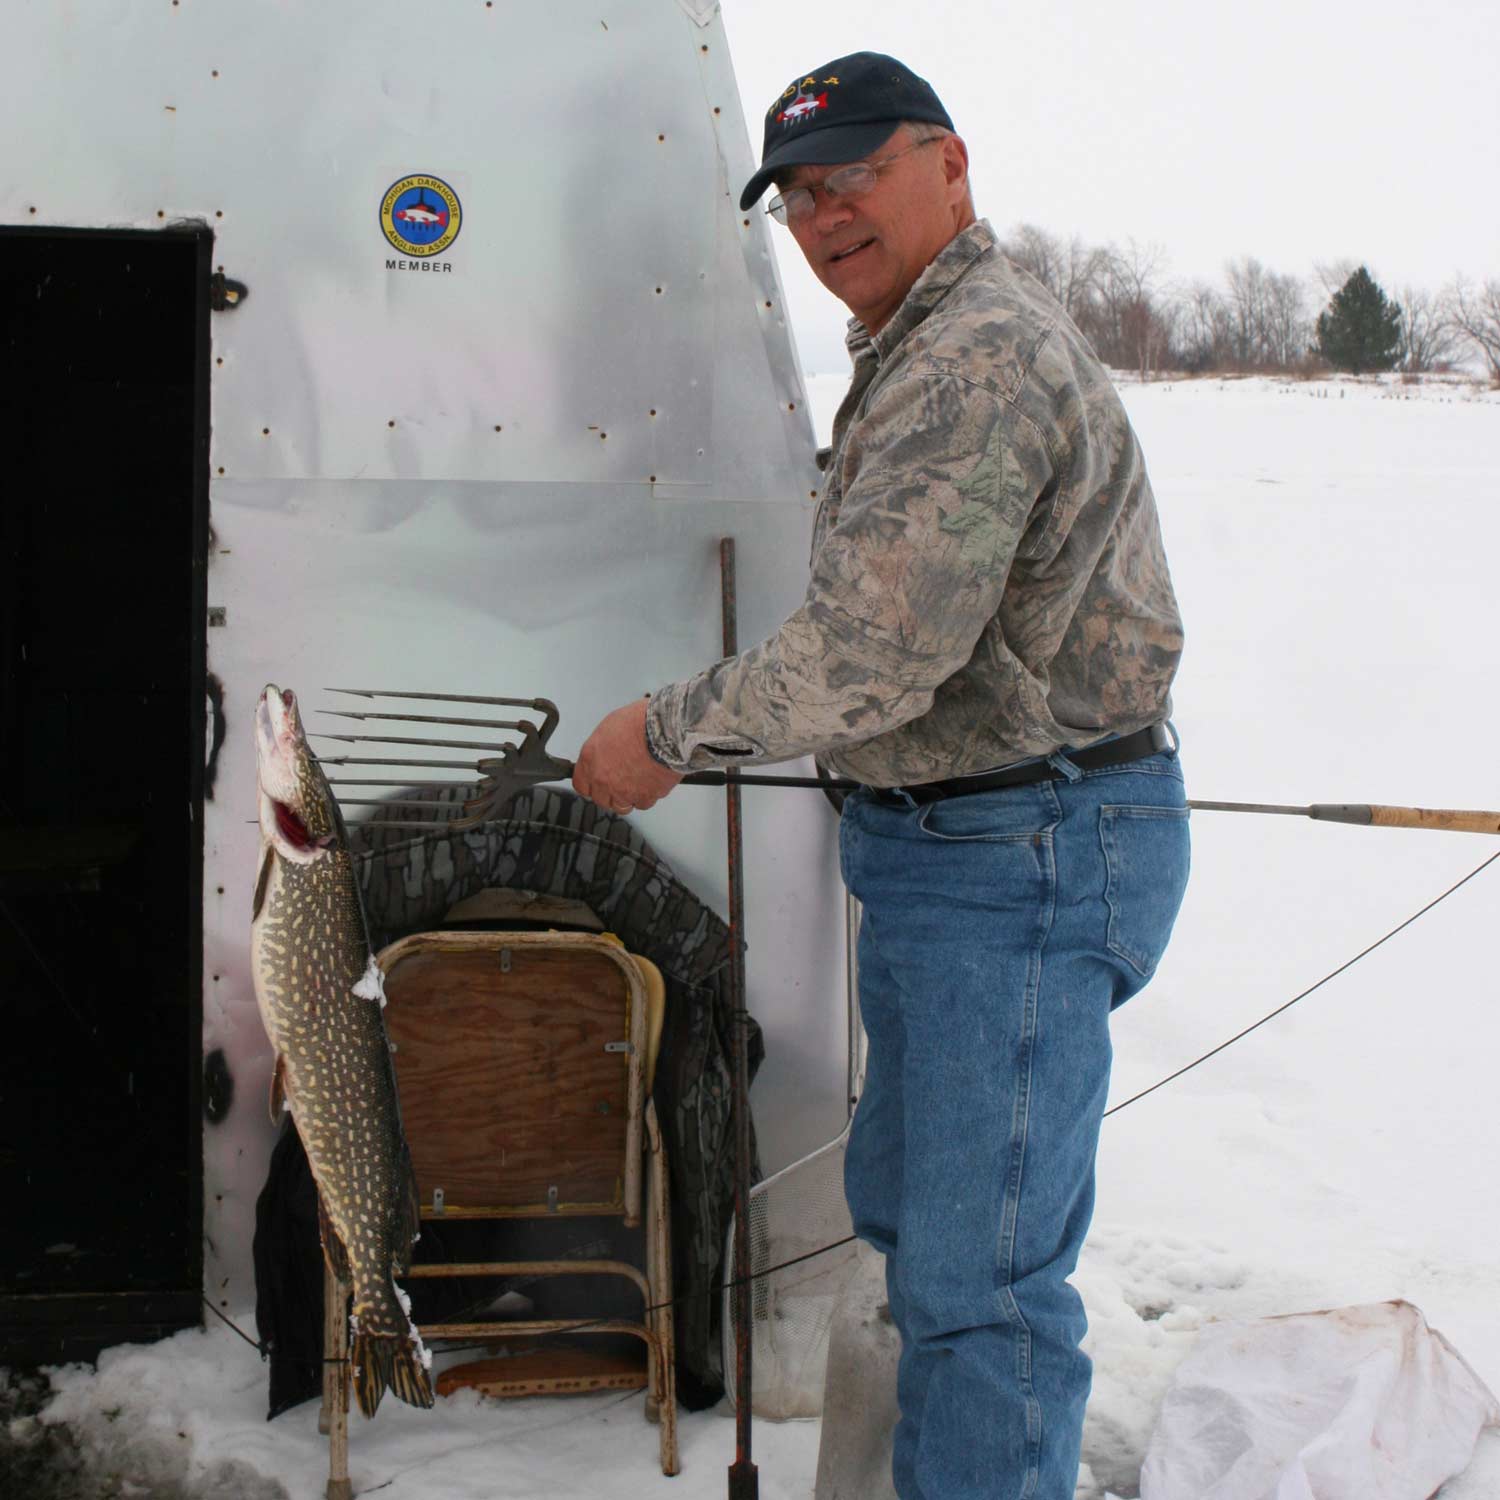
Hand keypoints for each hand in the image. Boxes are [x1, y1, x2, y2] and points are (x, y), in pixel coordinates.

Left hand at [572, 698, 682, 814]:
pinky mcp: (644, 797)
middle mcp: (603, 779)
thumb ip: (603, 748)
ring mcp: (623, 791)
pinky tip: (651, 782)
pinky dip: (647, 796)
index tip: (596, 783)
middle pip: (601, 799)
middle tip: (622, 779)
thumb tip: (606, 754)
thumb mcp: (611, 726)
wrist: (666, 730)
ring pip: (621, 806)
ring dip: (628, 797)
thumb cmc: (642, 722)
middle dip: (610, 792)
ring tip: (638, 782)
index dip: (591, 784)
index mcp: (590, 760)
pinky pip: (643, 804)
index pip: (581, 784)